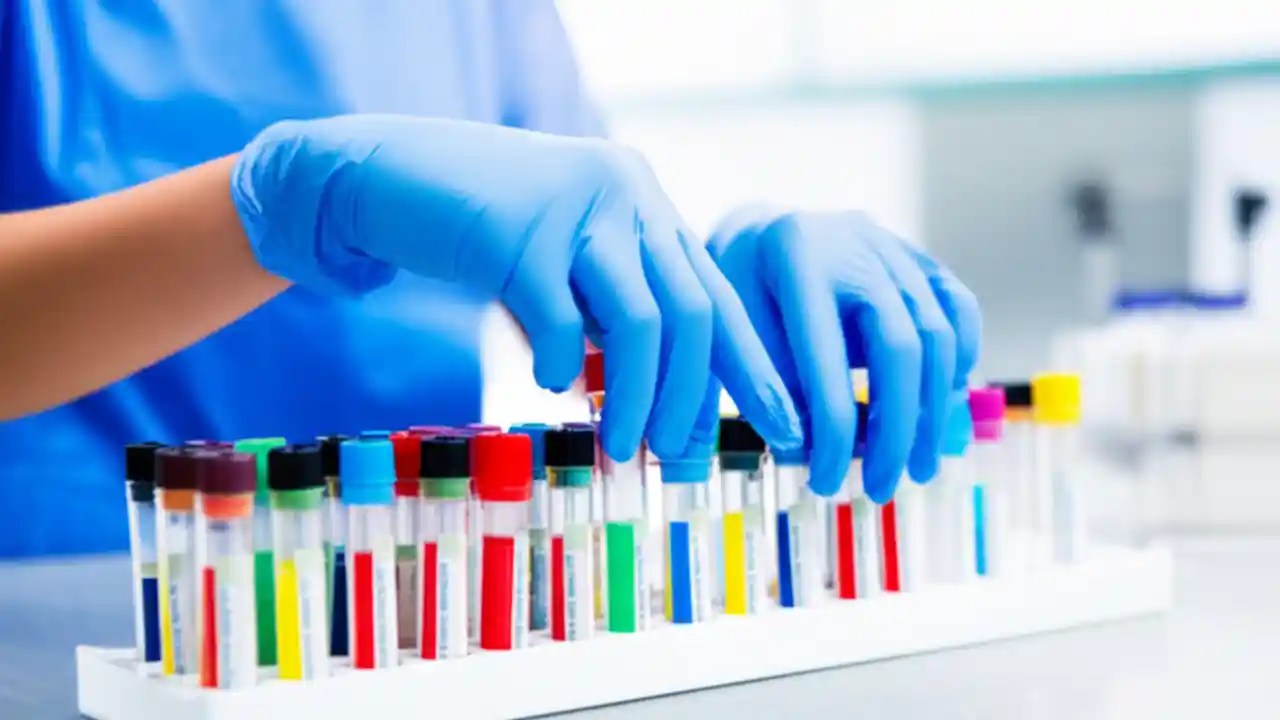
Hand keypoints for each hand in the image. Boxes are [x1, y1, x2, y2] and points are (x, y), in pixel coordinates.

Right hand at [230, 115, 801, 459]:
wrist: (389, 179)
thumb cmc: (485, 234)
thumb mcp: (568, 262)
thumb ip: (615, 307)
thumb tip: (664, 403)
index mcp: (645, 203)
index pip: (718, 294)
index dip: (755, 367)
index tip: (783, 427)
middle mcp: (626, 194)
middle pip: (693, 314)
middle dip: (693, 398)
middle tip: (679, 456)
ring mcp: (574, 208)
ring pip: (643, 322)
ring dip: (638, 399)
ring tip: (620, 448)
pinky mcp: (516, 233)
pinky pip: (561, 323)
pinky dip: (561, 367)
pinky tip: (546, 381)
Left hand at [708, 208, 980, 500]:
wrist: (754, 233)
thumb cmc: (734, 292)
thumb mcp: (728, 330)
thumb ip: (766, 384)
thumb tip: (810, 449)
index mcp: (795, 256)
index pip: (826, 357)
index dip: (832, 430)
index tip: (825, 480)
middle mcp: (854, 243)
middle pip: (901, 346)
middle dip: (896, 429)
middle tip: (880, 487)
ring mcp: (893, 247)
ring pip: (938, 333)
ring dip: (932, 412)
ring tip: (916, 467)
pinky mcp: (917, 257)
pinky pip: (958, 307)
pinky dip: (958, 358)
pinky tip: (942, 404)